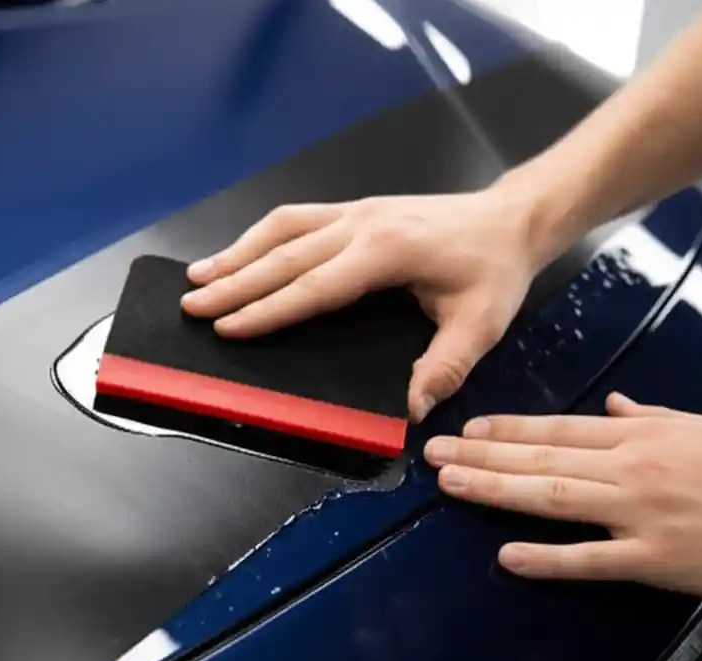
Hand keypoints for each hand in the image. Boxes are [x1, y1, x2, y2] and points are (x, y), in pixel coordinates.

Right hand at [181, 189, 565, 421]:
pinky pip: (295, 220)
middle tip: (191, 305)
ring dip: (237, 252)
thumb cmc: (495, 270)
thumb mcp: (481, 324)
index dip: (269, 309)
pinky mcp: (355, 209)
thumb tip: (411, 410)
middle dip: (234, 282)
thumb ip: (443, 367)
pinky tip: (238, 254)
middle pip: (284, 255)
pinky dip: (259, 237)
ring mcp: (355, 211)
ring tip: (197, 277)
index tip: (228, 327)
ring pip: (281, 229)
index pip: (315, 286)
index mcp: (387, 252)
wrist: (510, 218)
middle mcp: (361, 224)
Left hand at [423, 392, 701, 599]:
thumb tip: (611, 405)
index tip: (468, 428)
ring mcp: (641, 512)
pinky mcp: (657, 556)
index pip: (558, 429)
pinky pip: (592, 559)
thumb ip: (650, 417)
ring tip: (451, 485)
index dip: (507, 429)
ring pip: (553, 497)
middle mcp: (631, 468)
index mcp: (640, 436)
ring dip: (496, 490)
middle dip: (481, 455)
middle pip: (541, 459)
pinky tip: (509, 556)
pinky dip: (548, 557)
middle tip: (434, 454)